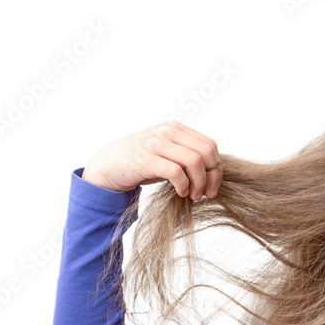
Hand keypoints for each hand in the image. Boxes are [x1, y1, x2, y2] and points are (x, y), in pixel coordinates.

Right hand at [81, 121, 221, 199]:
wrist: (107, 168)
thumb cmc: (141, 164)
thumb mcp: (167, 154)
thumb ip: (187, 155)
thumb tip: (216, 172)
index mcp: (175, 128)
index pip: (209, 145)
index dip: (217, 168)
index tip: (213, 186)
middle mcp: (167, 132)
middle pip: (207, 151)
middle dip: (212, 176)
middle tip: (207, 193)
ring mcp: (156, 144)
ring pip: (195, 161)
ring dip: (199, 183)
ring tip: (194, 196)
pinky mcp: (146, 159)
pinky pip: (176, 172)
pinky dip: (184, 186)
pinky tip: (181, 194)